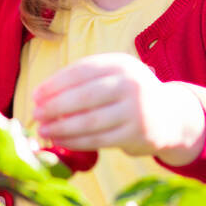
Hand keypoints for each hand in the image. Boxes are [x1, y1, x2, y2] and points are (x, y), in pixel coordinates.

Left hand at [31, 53, 204, 163]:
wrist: (169, 117)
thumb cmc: (128, 95)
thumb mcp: (113, 77)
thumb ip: (83, 82)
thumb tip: (41, 96)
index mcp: (121, 64)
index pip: (81, 71)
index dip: (55, 84)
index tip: (36, 95)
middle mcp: (131, 84)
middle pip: (84, 96)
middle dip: (55, 107)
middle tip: (35, 114)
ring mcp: (136, 110)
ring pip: (90, 121)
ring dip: (62, 127)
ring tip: (43, 130)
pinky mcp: (137, 134)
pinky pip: (99, 139)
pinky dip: (75, 141)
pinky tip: (61, 140)